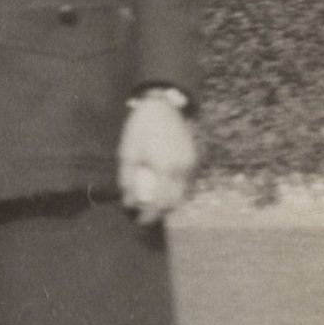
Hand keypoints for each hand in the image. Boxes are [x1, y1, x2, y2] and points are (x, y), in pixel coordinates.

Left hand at [118, 95, 196, 226]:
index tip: (139, 221)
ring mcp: (192, 163)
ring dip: (170, 200)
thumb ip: (127, 179)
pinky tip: (164, 185)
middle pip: (175, 202)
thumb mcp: (128, 153)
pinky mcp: (195, 157)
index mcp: (166, 169)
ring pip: (184, 192)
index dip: (150, 216)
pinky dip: (176, 188)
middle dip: (161, 212)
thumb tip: (128, 202)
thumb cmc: (141, 127)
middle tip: (146, 213)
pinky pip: (188, 181)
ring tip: (153, 200)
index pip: (161, 203)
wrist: (163, 104)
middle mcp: (183, 169)